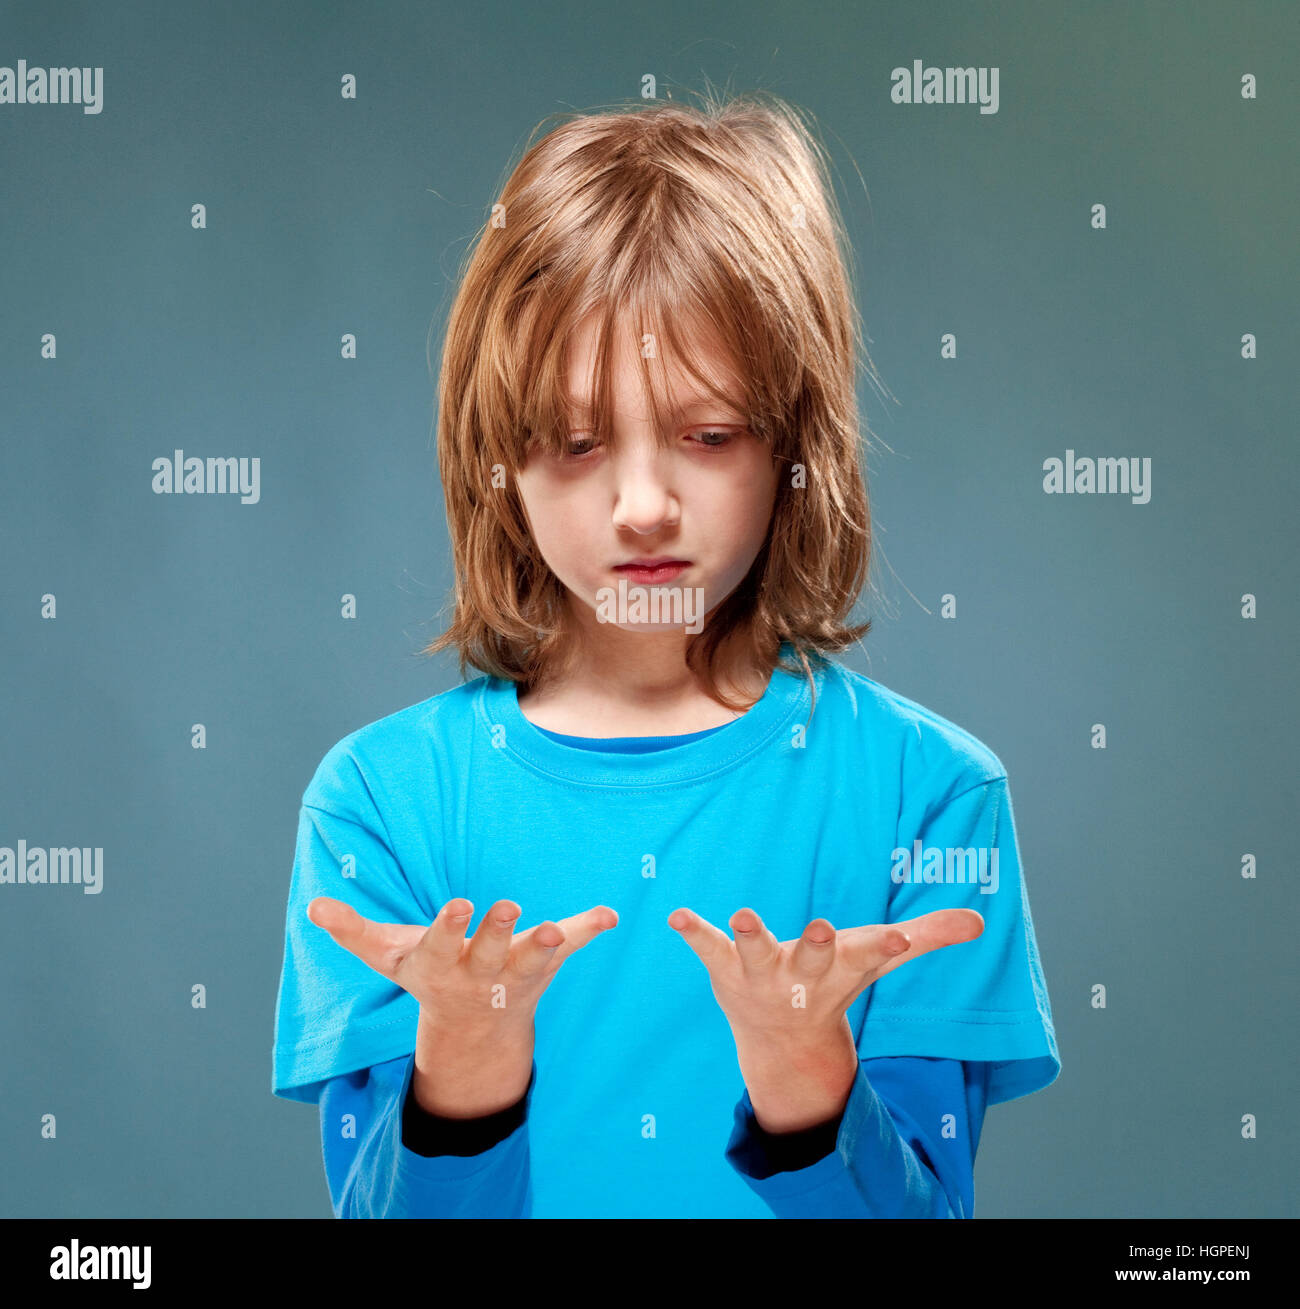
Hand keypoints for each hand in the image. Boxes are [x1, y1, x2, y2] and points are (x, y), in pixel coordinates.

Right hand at [307, 895, 617, 1035]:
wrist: (472, 1030)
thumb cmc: (427, 976)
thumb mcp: (388, 958)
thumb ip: (352, 931)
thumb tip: (314, 907)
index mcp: (443, 967)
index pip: (443, 947)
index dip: (449, 928)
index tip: (458, 905)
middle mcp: (481, 974)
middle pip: (491, 954)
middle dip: (500, 933)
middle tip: (510, 907)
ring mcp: (516, 974)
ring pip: (534, 961)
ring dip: (549, 946)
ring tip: (561, 930)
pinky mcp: (545, 965)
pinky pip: (572, 946)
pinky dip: (589, 930)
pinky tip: (609, 915)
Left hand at [668, 906, 983, 1132]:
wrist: (781, 1040)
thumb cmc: (834, 983)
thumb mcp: (879, 959)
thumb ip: (926, 939)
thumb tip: (979, 921)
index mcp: (841, 968)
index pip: (868, 954)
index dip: (884, 944)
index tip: (898, 935)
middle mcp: (802, 973)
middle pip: (812, 956)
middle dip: (816, 943)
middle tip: (820, 927)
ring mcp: (762, 973)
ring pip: (758, 952)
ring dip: (751, 935)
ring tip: (744, 915)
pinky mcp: (726, 966)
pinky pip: (708, 947)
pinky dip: (694, 933)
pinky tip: (676, 916)